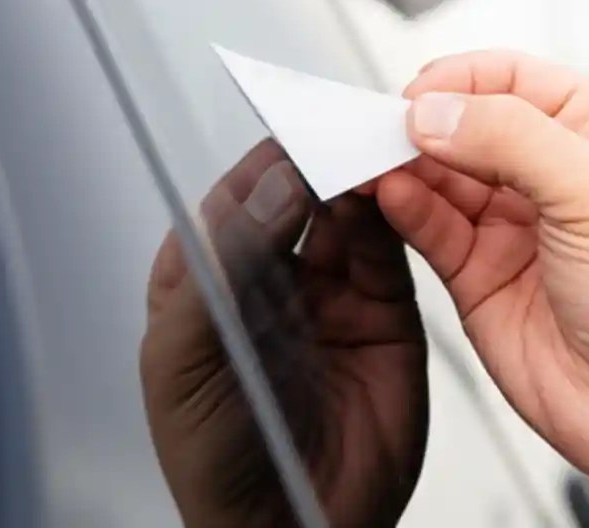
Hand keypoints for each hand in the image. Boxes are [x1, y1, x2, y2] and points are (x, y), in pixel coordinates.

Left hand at [141, 140, 427, 527]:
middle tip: (341, 132)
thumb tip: (276, 189)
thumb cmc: (212, 458)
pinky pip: (392, 251)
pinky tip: (399, 194)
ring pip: (347, 214)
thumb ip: (227, 267)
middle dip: (317, 160)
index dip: (260, 164)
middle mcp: (268, 277)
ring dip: (360, 182)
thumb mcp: (188, 357)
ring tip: (373, 155)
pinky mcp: (383, 313)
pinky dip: (398, 218)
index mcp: (206, 279)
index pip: (232, 199)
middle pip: (295, 195)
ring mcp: (328, 292)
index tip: (289, 130)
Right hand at [375, 50, 588, 479]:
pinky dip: (405, 206)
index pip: (515, 78)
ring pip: (442, 174)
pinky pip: (431, 226)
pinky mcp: (481, 274)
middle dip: (425, 123)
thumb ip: (511, 138)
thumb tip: (436, 110)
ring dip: (405, 163)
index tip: (420, 94)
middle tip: (382, 127)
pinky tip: (389, 194)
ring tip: (372, 158)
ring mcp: (516, 226)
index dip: (463, 80)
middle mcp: (556, 176)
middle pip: (469, 123)